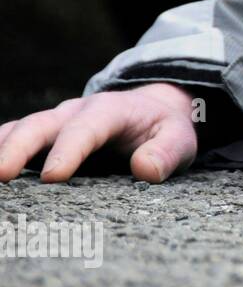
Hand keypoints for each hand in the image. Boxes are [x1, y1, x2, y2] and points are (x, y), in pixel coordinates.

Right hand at [0, 83, 197, 183]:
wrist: (153, 111)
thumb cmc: (164, 129)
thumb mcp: (179, 139)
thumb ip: (166, 152)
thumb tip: (146, 170)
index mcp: (111, 110)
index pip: (87, 128)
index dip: (69, 150)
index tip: (53, 176)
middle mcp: (75, 112)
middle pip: (41, 125)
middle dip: (19, 147)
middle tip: (1, 174)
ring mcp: (55, 122)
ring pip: (20, 129)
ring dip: (0, 148)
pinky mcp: (44, 136)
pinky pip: (13, 137)